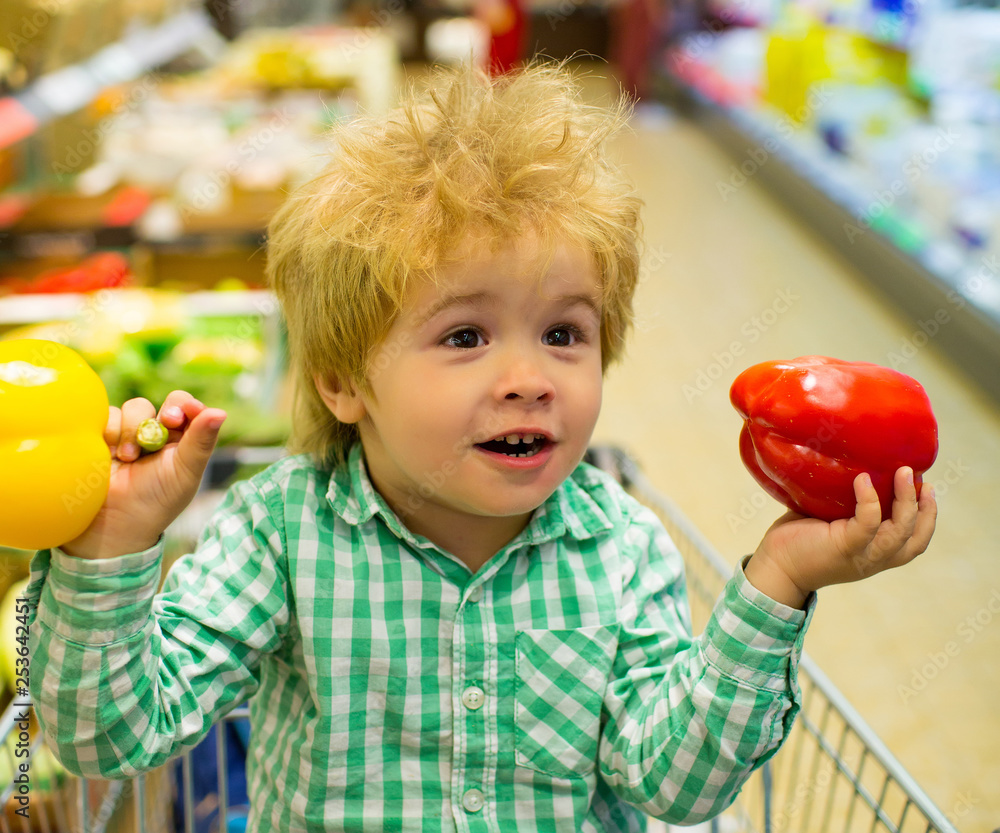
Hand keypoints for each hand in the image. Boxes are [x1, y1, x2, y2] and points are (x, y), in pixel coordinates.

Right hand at [60, 392, 226, 559]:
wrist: (112, 522)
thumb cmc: (156, 500)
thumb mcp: (184, 472)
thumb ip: (201, 442)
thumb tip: (221, 411)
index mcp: (185, 439)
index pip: (189, 408)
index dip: (186, 406)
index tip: (177, 417)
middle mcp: (160, 432)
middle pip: (165, 403)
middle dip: (159, 415)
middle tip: (160, 427)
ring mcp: (131, 432)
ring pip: (135, 407)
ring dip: (132, 430)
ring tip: (128, 458)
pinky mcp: (103, 434)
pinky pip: (107, 416)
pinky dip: (110, 432)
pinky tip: (109, 455)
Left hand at [745, 467, 936, 608]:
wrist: (775, 566)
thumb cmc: (800, 541)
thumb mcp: (833, 523)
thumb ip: (848, 507)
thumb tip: (853, 468)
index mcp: (876, 555)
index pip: (915, 543)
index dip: (928, 517)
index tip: (927, 489)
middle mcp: (874, 559)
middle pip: (914, 538)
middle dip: (923, 507)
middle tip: (917, 476)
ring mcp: (861, 556)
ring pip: (898, 532)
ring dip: (905, 501)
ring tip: (902, 472)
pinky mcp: (843, 547)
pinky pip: (867, 523)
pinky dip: (869, 501)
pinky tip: (863, 480)